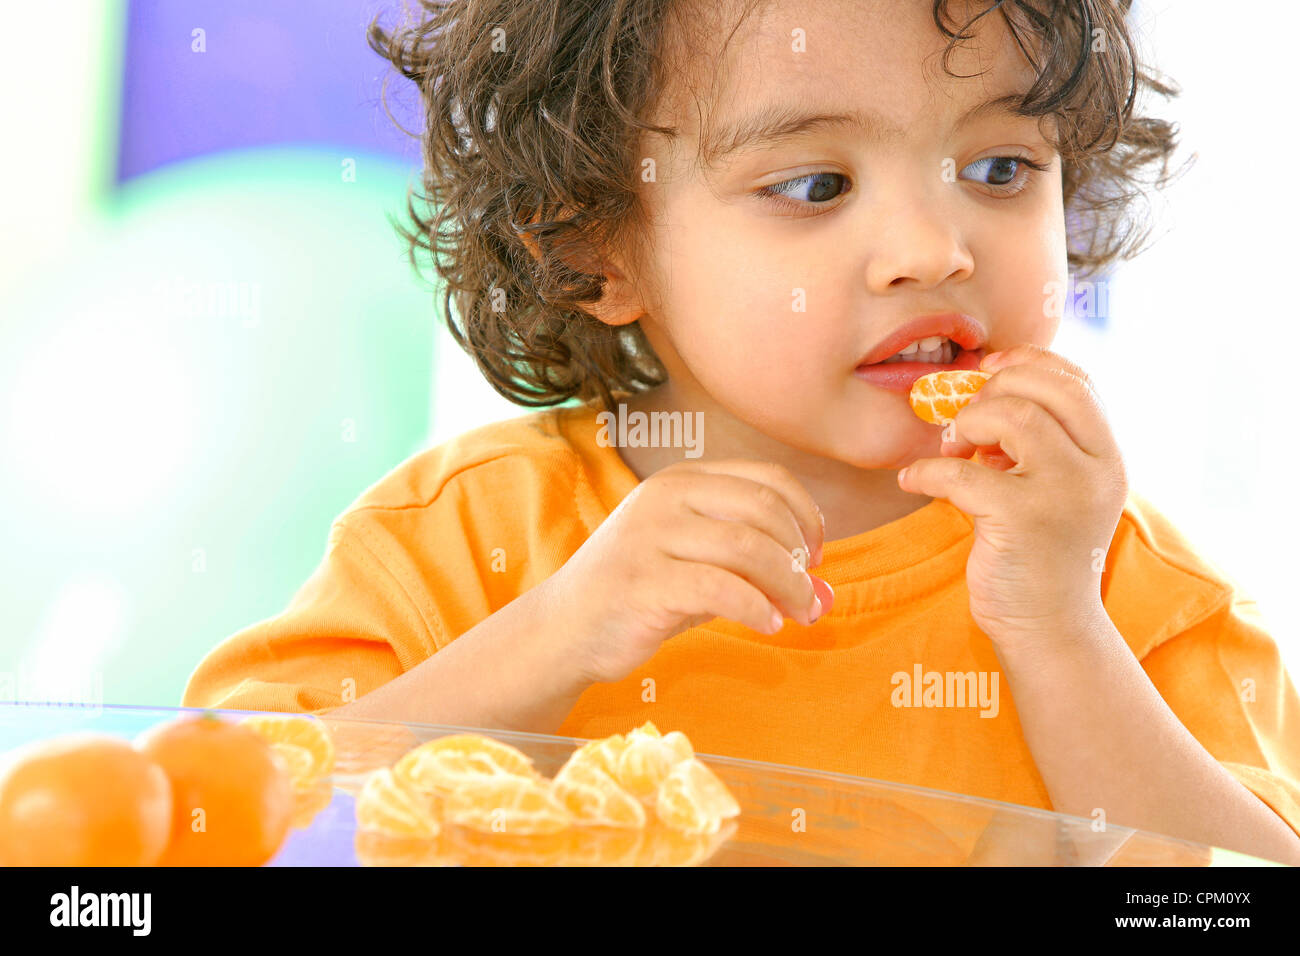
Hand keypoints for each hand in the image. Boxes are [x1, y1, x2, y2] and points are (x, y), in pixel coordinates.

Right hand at [550, 459, 833, 683]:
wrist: (565, 628)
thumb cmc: (641, 595)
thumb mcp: (699, 565)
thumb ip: (754, 569)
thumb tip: (824, 593)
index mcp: (683, 479)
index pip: (767, 478)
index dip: (806, 515)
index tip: (817, 555)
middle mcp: (666, 496)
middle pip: (763, 509)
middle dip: (800, 555)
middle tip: (810, 594)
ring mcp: (650, 535)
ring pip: (747, 547)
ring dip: (788, 585)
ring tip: (798, 614)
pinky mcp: (643, 580)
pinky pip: (721, 588)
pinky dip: (756, 608)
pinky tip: (767, 625)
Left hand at [897, 344, 1126, 645]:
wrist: (1049, 628)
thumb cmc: (1042, 555)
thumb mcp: (1056, 491)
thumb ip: (1039, 445)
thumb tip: (986, 394)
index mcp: (1108, 458)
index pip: (1079, 382)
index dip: (1030, 364)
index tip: (991, 369)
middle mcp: (1096, 470)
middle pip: (1044, 390)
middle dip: (994, 392)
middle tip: (966, 423)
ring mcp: (1062, 494)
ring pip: (1010, 417)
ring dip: (966, 425)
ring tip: (950, 449)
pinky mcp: (1021, 520)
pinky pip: (960, 472)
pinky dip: (926, 472)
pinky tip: (912, 481)